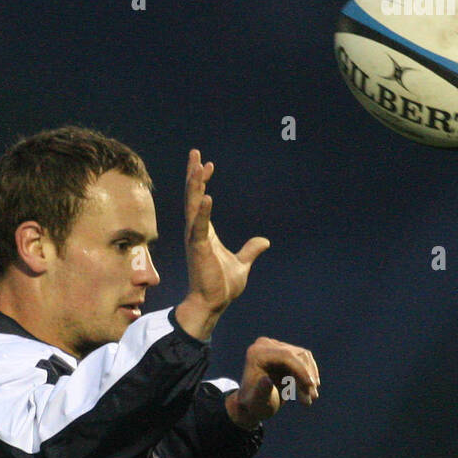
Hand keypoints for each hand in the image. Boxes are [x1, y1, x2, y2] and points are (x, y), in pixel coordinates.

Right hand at [174, 149, 269, 340]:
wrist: (212, 304)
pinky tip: (206, 196)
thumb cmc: (221, 286)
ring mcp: (196, 239)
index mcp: (205, 233)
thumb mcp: (242, 264)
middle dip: (194, 174)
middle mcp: (197, 232)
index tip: (206, 164)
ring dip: (194, 185)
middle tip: (195, 153)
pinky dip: (203, 211)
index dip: (202, 182)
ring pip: (193, 206)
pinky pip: (200, 226)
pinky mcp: (198, 248)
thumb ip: (250, 250)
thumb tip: (264, 242)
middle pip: (193, 197)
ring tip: (197, 165)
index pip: (201, 201)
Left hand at [226, 337, 319, 427]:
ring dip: (310, 378)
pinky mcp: (285, 351)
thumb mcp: (257, 403)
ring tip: (312, 398)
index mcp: (256, 354)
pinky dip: (309, 376)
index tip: (311, 386)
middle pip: (296, 355)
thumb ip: (261, 392)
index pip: (285, 356)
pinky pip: (304, 361)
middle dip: (306, 376)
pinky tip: (310, 391)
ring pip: (303, 358)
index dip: (301, 370)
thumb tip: (267, 381)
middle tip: (312, 398)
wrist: (254, 405)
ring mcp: (276, 346)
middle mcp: (265, 345)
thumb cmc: (255, 405)